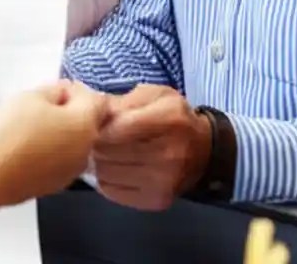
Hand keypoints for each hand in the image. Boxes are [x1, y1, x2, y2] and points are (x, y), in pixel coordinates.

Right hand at [0, 81, 107, 206]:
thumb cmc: (11, 130)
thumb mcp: (31, 97)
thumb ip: (54, 90)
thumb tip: (64, 93)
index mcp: (86, 124)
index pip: (95, 99)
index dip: (76, 90)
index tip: (55, 89)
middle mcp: (87, 150)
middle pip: (86, 123)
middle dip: (69, 112)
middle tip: (41, 107)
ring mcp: (73, 171)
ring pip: (73, 143)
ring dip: (61, 133)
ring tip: (32, 129)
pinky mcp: (57, 185)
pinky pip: (61, 161)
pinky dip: (51, 152)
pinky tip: (29, 149)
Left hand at [91, 84, 210, 210]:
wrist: (203, 151)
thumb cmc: (174, 118)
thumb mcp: (154, 95)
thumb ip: (123, 101)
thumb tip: (93, 114)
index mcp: (170, 119)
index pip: (118, 127)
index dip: (98, 125)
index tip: (93, 123)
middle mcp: (170, 153)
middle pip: (109, 151)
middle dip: (95, 143)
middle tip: (94, 138)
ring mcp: (164, 180)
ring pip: (106, 173)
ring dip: (98, 162)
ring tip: (103, 153)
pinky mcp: (157, 200)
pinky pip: (112, 191)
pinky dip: (105, 180)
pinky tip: (113, 169)